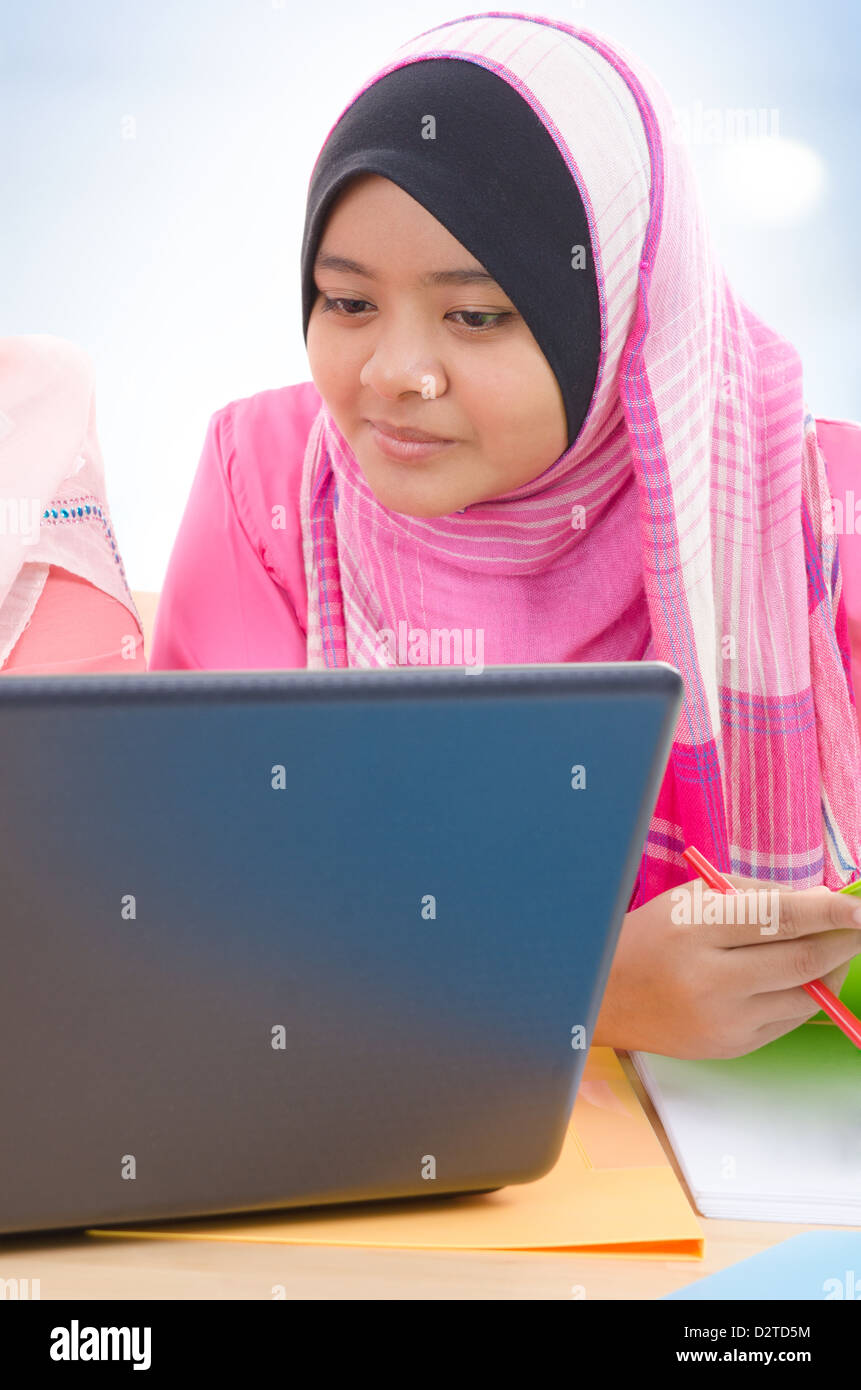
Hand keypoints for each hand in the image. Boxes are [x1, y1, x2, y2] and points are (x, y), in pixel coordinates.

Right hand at [592, 875, 860, 1058]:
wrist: (606, 996)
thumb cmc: (652, 935)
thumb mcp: (692, 898)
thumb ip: (756, 896)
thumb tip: (821, 902)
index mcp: (696, 929)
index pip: (780, 918)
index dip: (828, 912)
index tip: (858, 906)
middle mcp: (709, 978)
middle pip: (801, 960)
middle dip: (843, 941)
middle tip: (860, 926)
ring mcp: (722, 1020)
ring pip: (804, 995)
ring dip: (832, 969)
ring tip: (836, 948)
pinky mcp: (730, 1047)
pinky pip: (788, 1020)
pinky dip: (807, 995)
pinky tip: (805, 977)